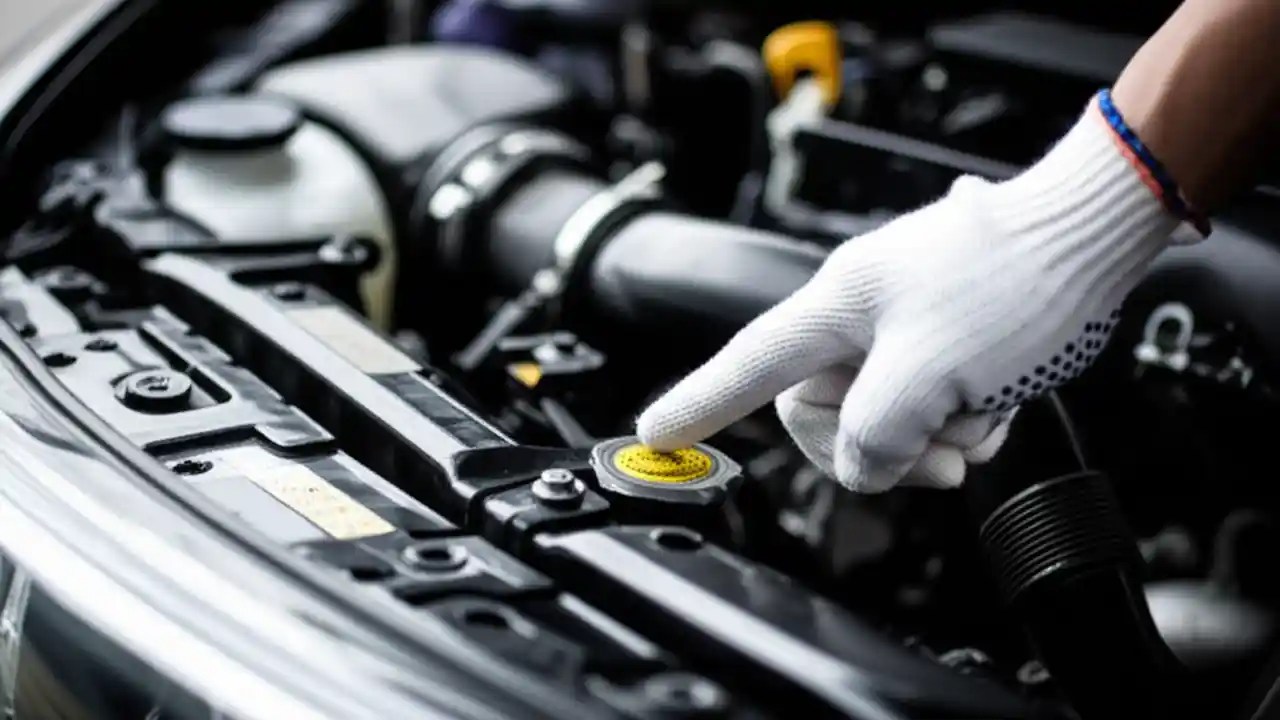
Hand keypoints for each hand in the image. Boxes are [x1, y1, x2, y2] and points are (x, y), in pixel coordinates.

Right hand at [638, 106, 1181, 491]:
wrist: (1092, 234)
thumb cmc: (1014, 281)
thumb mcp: (931, 372)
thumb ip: (874, 432)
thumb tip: (862, 464)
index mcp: (836, 306)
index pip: (749, 364)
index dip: (698, 403)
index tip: (656, 433)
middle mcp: (859, 312)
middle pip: (827, 411)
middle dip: (883, 448)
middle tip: (939, 462)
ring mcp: (903, 322)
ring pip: (885, 414)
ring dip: (937, 434)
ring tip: (983, 416)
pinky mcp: (944, 334)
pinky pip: (927, 401)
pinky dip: (962, 418)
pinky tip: (996, 403)